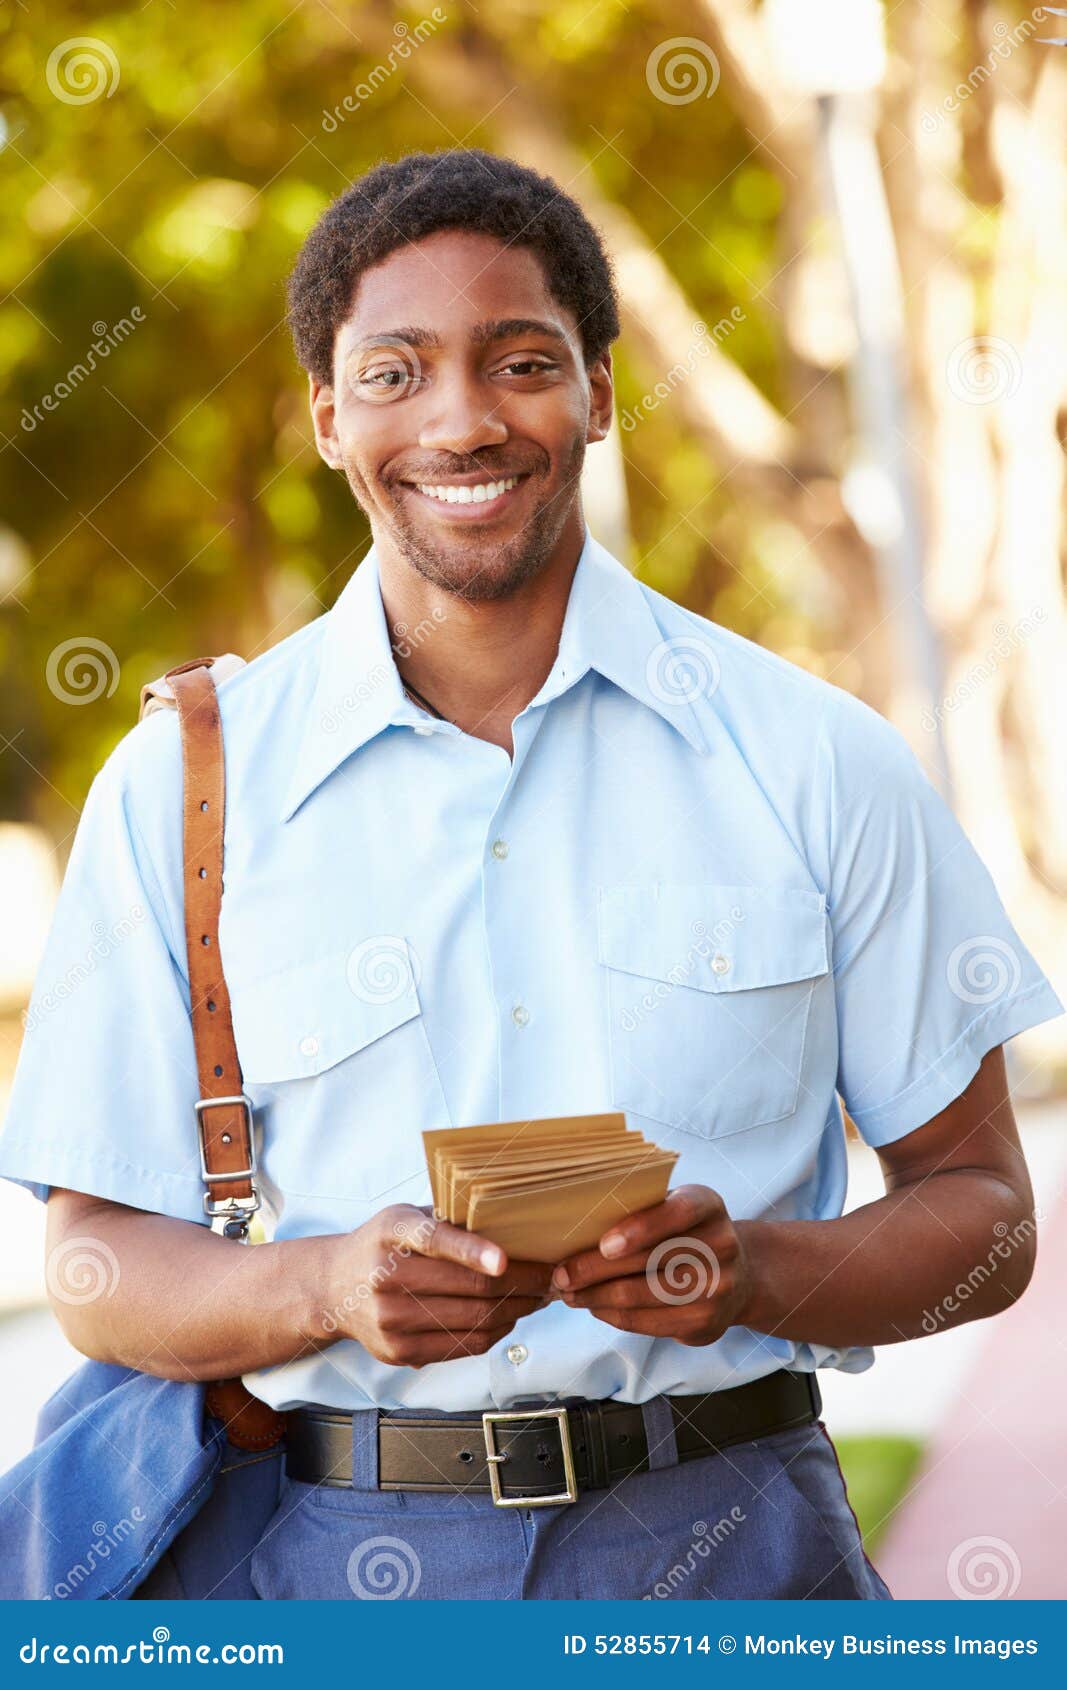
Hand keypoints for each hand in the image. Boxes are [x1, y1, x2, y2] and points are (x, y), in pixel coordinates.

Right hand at [318, 1205, 552, 1367]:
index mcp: (391, 1233)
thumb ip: (447, 1220)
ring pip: (473, 1320)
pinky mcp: (399, 1351)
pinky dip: (496, 1331)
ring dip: (517, 1309)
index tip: (504, 1260)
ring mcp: (391, 1319)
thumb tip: (513, 1226)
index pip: (435, 1240)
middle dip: (522, 1282)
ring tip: (539, 1296)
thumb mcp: (404, 1217)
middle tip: (551, 1275)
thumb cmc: (383, 1245)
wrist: (334, 1288)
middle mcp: (387, 1277)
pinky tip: (510, 1316)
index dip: (472, 1251)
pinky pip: (464, 1345)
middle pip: (469, 1288)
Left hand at [550, 1185, 750, 1345]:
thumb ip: (639, 1209)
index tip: (604, 1245)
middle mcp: (720, 1245)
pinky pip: (648, 1323)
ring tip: (569, 1294)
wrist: (739, 1276)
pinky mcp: (706, 1322)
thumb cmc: (686, 1234)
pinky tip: (595, 1308)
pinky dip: (613, 1316)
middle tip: (560, 1275)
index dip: (640, 1229)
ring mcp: (717, 1287)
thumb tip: (575, 1229)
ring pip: (641, 1296)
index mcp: (707, 1205)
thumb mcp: (674, 1207)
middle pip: (649, 1261)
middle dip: (595, 1270)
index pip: (676, 1213)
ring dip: (596, 1297)